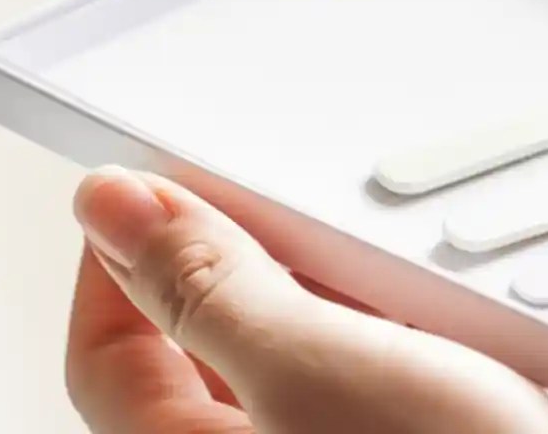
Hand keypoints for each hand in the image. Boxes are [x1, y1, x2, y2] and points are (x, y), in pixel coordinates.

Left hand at [67, 166, 547, 433]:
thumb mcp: (314, 368)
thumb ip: (208, 288)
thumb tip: (112, 206)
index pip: (110, 350)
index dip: (121, 255)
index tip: (161, 179)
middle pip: (207, 340)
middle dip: (245, 257)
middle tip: (285, 194)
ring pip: (302, 346)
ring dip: (334, 282)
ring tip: (380, 240)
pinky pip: (374, 363)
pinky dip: (394, 317)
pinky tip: (437, 293)